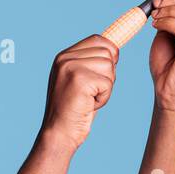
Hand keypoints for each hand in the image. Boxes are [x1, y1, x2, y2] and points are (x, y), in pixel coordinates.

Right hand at [41, 34, 118, 150]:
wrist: (58, 134)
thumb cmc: (73, 111)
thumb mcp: (80, 81)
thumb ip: (92, 63)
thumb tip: (115, 49)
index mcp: (64, 56)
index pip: (98, 39)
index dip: (110, 55)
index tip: (104, 75)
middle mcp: (65, 58)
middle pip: (107, 53)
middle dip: (107, 75)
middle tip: (91, 93)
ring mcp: (71, 67)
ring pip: (109, 68)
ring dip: (105, 88)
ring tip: (88, 99)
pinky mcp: (79, 80)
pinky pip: (108, 83)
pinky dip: (104, 98)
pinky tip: (89, 105)